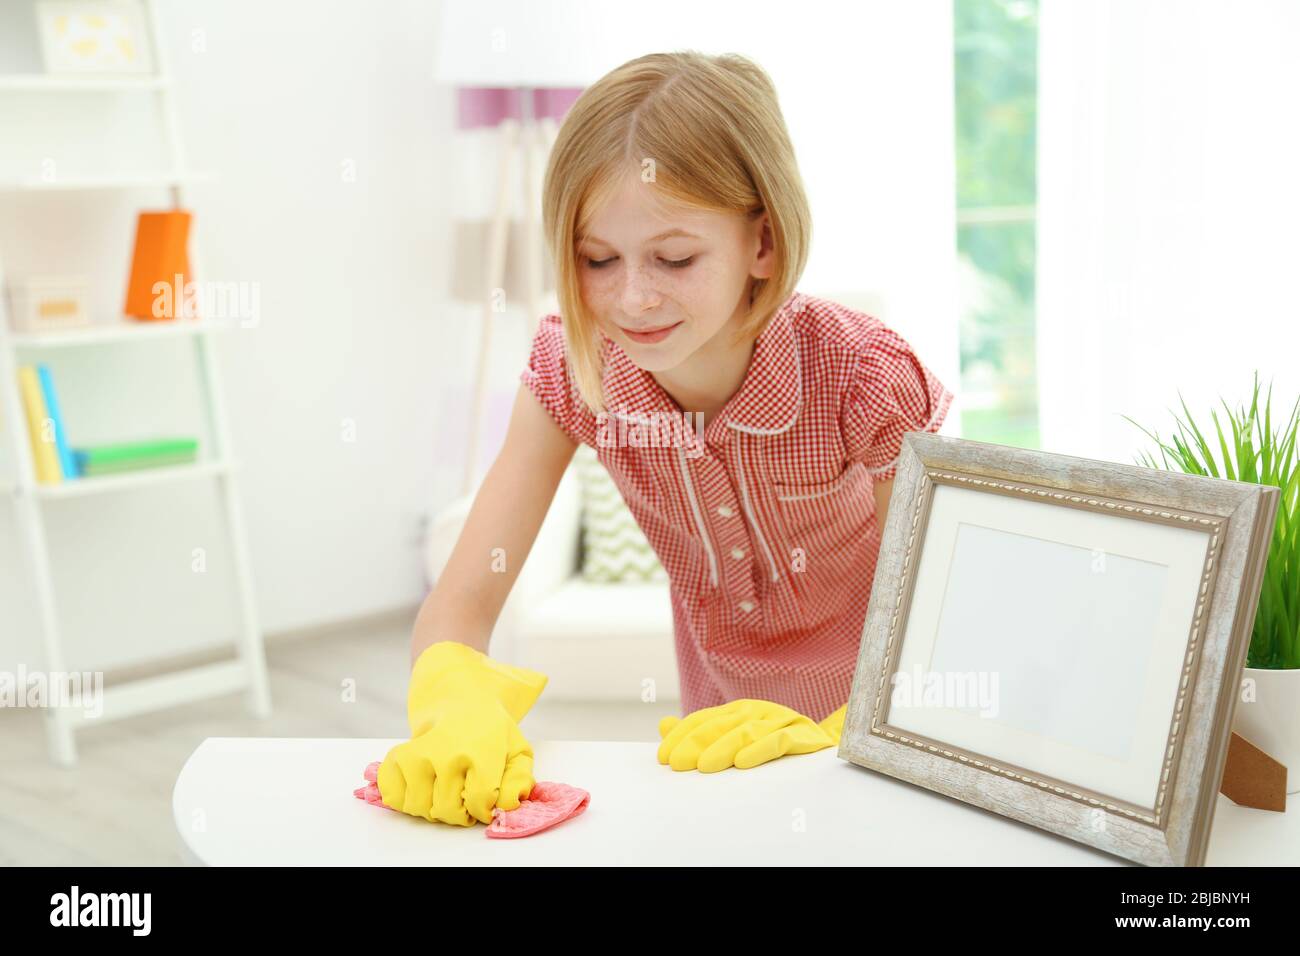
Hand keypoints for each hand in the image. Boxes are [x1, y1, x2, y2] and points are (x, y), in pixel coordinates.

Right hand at [377, 641, 547, 825]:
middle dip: (460, 813)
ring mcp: (417, 753)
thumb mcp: (517, 751)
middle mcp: (446, 750)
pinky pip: (393, 797)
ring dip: (433, 808)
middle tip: (464, 795)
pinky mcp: (395, 757)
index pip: (478, 801)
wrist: (461, 702)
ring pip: (419, 807)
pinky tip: (422, 786)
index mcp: (481, 749)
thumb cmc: (491, 734)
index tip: (485, 801)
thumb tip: (506, 805)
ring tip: (445, 790)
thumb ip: (518, 781)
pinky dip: (405, 799)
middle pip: (447, 809)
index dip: (483, 810)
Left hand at [656, 698, 842, 772]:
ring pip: (748, 730)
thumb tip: (663, 725)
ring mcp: (781, 720)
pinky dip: (760, 750)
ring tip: (705, 766)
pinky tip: (742, 763)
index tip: (664, 759)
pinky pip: (779, 740)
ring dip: (724, 747)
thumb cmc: (775, 747)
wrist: (825, 751)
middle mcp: (758, 711)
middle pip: (722, 724)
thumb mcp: (736, 739)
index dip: (682, 737)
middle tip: (678, 765)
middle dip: (696, 743)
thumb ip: (701, 733)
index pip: (704, 720)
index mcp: (740, 711)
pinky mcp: (803, 735)